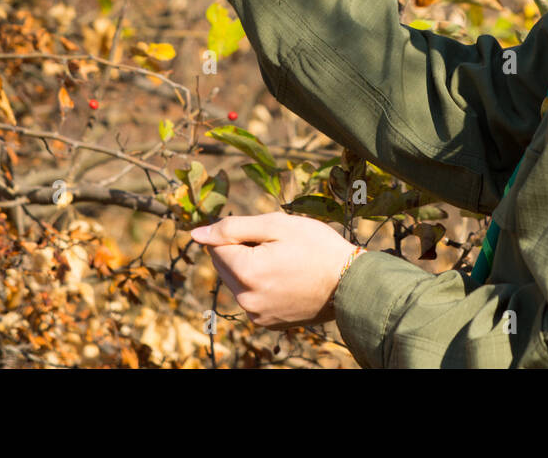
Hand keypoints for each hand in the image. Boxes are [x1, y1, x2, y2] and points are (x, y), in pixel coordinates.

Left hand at [189, 212, 360, 328]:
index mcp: (246, 272)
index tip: (266, 235)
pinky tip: (286, 279)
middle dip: (241, 251)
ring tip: (284, 264)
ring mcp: (257, 314)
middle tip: (277, 248)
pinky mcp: (267, 323)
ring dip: (250, 268)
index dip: (240, 234)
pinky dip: (260, 285)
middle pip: (224, 266)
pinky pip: (251, 297)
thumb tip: (196, 234)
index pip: (217, 246)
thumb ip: (232, 227)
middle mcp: (246, 299)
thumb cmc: (316, 247)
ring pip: (236, 282)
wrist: (350, 282)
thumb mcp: (276, 225)